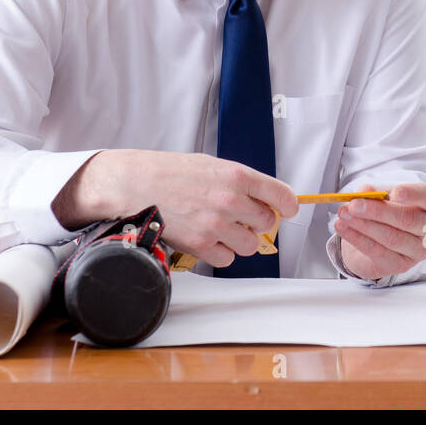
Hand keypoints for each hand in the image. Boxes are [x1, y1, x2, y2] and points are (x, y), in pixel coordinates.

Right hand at [59, 149, 297, 268]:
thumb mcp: (212, 166)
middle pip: (268, 223)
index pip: (281, 195)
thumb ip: (240, 182)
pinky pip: (227, 258)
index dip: (288, 205)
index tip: (288, 209)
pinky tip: (209, 238)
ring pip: (250, 244)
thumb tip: (262, 199)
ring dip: (240, 239)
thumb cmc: (170, 172)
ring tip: (222, 227)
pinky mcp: (201, 245)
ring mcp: (217, 225)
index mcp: (237, 176)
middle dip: (259, 221)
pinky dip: (222, 252)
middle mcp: (231, 201)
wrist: (137, 185)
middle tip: (242, 217)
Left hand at [335, 183, 425, 281]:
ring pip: (391, 237)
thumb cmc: (387, 213)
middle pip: (407, 219)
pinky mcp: (402, 265)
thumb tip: (364, 192)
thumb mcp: (382, 197)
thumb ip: (375, 193)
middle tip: (354, 205)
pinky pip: (378, 252)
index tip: (394, 192)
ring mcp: (419, 249)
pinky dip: (358, 239)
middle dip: (377, 212)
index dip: (412, 194)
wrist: (379, 239)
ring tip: (344, 216)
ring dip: (363, 226)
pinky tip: (344, 229)